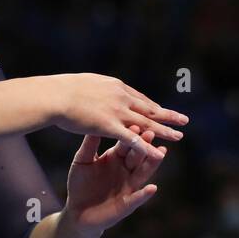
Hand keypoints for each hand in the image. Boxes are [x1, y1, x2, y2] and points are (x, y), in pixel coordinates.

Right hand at [53, 74, 187, 156]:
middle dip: (167, 115)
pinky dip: (146, 146)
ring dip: (164, 130)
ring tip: (180, 135)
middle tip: (184, 120)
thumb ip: (93, 89)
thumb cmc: (60, 90)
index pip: (138, 98)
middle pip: (149, 108)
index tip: (161, 111)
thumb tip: (92, 87)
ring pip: (147, 123)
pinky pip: (133, 139)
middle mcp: (121, 97)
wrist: (54, 95)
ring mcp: (117, 111)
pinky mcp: (110, 126)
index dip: (151, 106)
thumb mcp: (83, 84)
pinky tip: (158, 153)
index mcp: (115, 87)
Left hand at [61, 125, 167, 235]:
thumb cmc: (80, 184)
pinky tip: (152, 188)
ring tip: (161, 153)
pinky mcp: (127, 204)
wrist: (77, 211)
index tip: (136, 121)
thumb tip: (94, 121)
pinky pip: (137, 198)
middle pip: (138, 155)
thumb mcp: (82, 161)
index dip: (131, 134)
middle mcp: (126, 170)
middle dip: (145, 145)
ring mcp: (128, 187)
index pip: (127, 142)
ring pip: (143, 173)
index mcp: (116, 157)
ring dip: (152, 164)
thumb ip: (89, 144)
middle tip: (151, 132)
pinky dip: (144, 194)